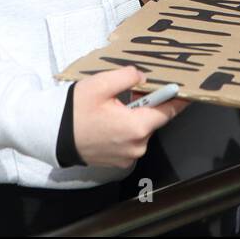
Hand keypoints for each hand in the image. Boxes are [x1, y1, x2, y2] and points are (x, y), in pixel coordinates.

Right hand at [70, 67, 188, 167]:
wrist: (53, 135)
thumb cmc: (75, 110)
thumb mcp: (101, 84)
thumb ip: (128, 76)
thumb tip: (144, 77)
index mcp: (136, 127)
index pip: (169, 111)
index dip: (177, 98)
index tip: (186, 90)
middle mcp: (137, 146)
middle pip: (154, 120)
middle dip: (148, 105)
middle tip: (133, 92)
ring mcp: (128, 156)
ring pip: (142, 130)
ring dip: (136, 118)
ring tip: (116, 107)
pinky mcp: (119, 162)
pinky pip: (132, 141)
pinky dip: (127, 130)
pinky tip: (111, 121)